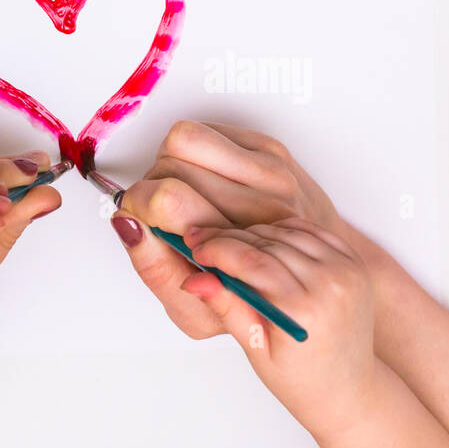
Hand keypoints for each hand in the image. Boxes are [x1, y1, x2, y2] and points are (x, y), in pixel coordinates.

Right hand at [110, 121, 343, 338]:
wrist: (319, 276)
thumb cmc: (257, 298)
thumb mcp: (199, 317)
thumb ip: (158, 272)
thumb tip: (129, 225)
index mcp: (249, 255)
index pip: (170, 201)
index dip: (140, 207)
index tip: (137, 219)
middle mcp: (266, 208)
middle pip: (171, 165)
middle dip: (152, 188)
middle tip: (162, 215)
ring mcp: (274, 174)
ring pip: (185, 139)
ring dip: (169, 165)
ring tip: (181, 196)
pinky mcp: (273, 151)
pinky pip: (207, 130)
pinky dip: (193, 153)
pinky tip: (202, 182)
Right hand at [180, 218, 377, 442]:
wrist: (347, 387)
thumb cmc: (300, 379)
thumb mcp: (256, 349)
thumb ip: (228, 308)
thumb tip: (194, 280)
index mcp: (305, 310)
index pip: (252, 262)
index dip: (217, 248)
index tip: (193, 245)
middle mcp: (331, 284)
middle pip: (268, 242)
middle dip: (229, 238)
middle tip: (200, 239)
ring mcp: (347, 270)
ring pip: (288, 232)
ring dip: (254, 233)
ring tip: (228, 244)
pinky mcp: (354, 263)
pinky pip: (312, 232)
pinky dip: (284, 231)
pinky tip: (263, 241)